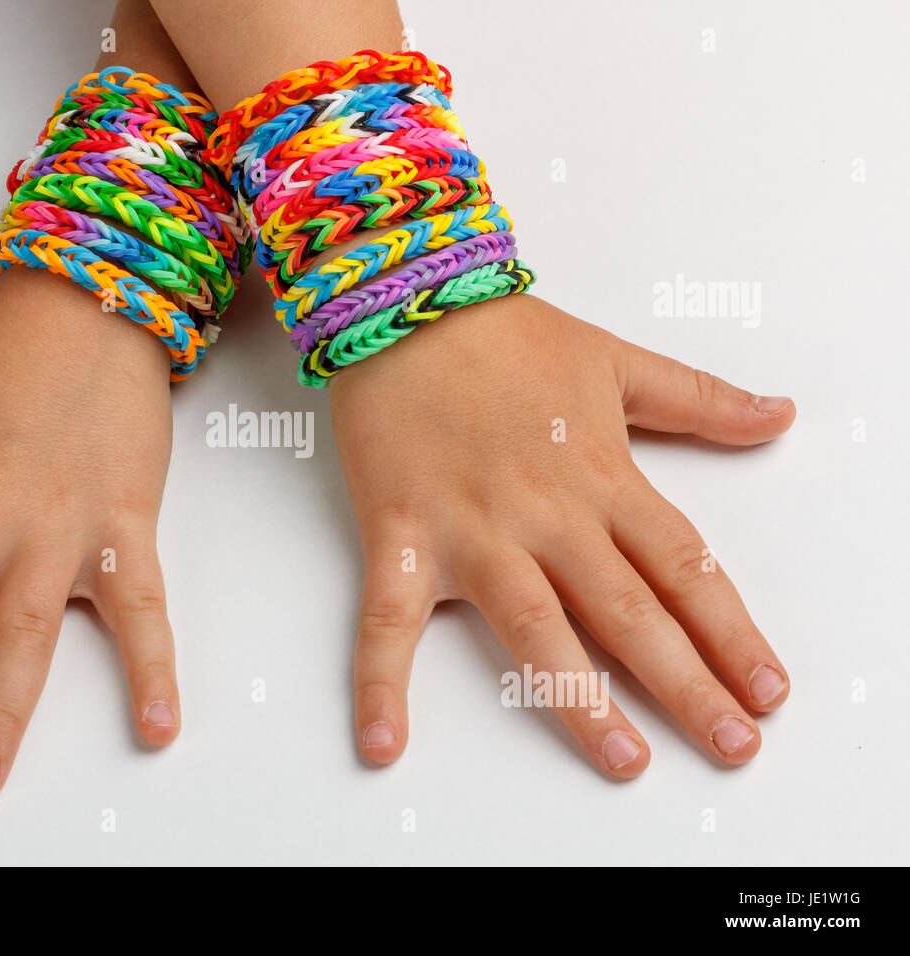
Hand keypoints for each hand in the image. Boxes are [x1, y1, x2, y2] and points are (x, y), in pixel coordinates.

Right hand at [329, 293, 793, 775]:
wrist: (405, 302)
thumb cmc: (503, 336)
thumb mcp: (614, 360)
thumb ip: (698, 398)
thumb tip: (778, 414)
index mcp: (602, 476)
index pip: (684, 567)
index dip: (731, 631)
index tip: (767, 689)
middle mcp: (548, 515)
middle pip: (630, 612)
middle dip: (688, 685)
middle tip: (733, 746)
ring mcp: (474, 531)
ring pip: (535, 629)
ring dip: (582, 702)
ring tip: (627, 762)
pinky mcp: (403, 536)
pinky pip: (387, 620)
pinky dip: (381, 680)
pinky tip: (384, 741)